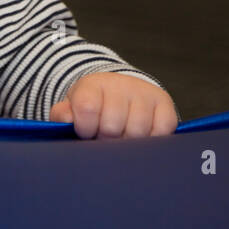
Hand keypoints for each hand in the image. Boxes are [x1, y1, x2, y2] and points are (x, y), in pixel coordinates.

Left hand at [50, 72, 175, 138]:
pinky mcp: (165, 104)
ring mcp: (145, 93)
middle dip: (106, 139)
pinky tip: (140, 136)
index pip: (87, 109)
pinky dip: (151, 140)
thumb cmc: (92, 107)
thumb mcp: (72, 108)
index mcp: (92, 85)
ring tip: (121, 137)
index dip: (85, 128)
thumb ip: (63, 115)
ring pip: (137, 132)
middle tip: (104, 136)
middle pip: (112, 126)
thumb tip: (69, 119)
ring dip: (128, 143)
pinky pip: (161, 132)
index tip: (85, 132)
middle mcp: (120, 85)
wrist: (119, 92)